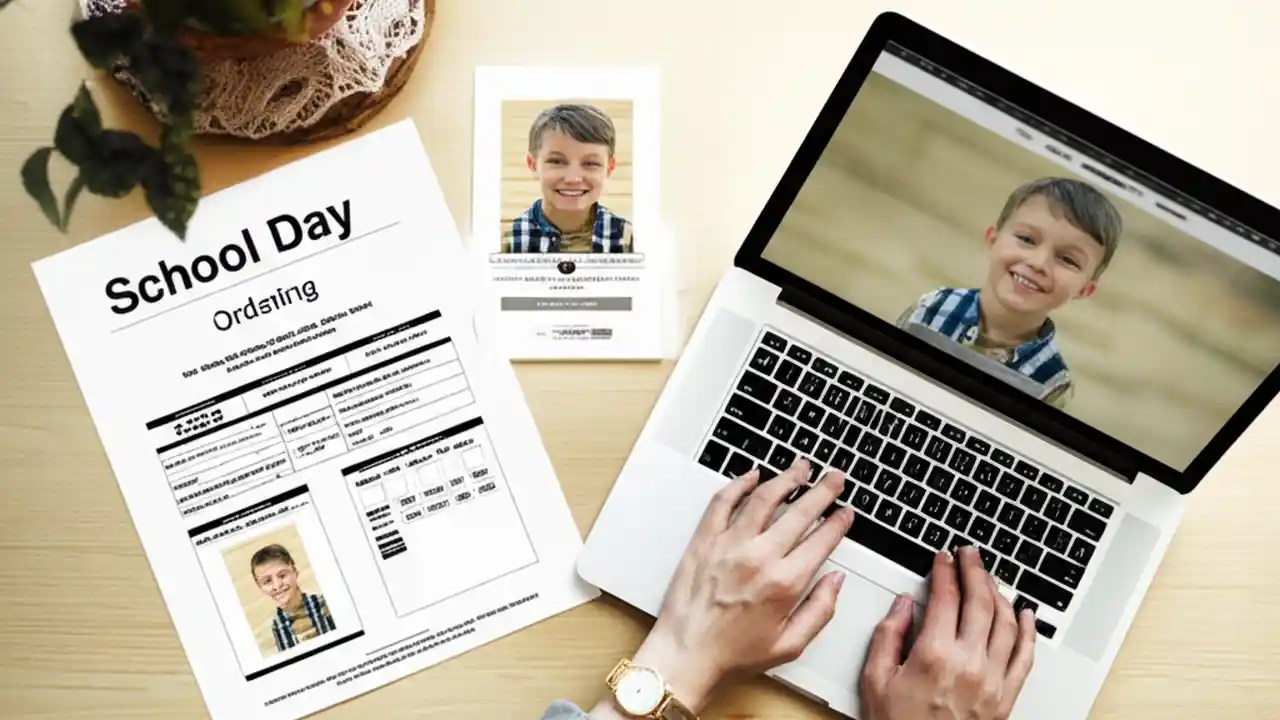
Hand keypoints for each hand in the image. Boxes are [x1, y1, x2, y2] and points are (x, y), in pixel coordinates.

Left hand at [593, 459, 853, 715]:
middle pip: (799, 512)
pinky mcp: (704, 541)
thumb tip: (835, 580)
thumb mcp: (790, 645)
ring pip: (763, 498)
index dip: (838, 522)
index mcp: (784, 584)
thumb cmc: (733, 655)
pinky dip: (739, 484)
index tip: (845, 512)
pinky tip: (752, 475)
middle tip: (834, 478)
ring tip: (801, 468)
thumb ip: (821, 610)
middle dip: (822, 490)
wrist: (685, 657)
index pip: (821, 540)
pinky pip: (722, 502)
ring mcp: (729, 545)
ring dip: (786, 478)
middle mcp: (759, 558)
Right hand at [859, 546, 1036, 719]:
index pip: (946, 597)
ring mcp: (992, 680)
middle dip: (975, 570)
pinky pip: (1025, 655)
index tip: (942, 558)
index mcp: (933, 655)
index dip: (944, 570)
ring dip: (999, 592)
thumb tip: (903, 606)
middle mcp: (968, 663)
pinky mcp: (1006, 697)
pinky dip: (1028, 629)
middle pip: (980, 602)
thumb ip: (888, 636)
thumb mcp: (875, 681)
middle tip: (970, 554)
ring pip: (1006, 622)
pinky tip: (1025, 612)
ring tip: (990, 577)